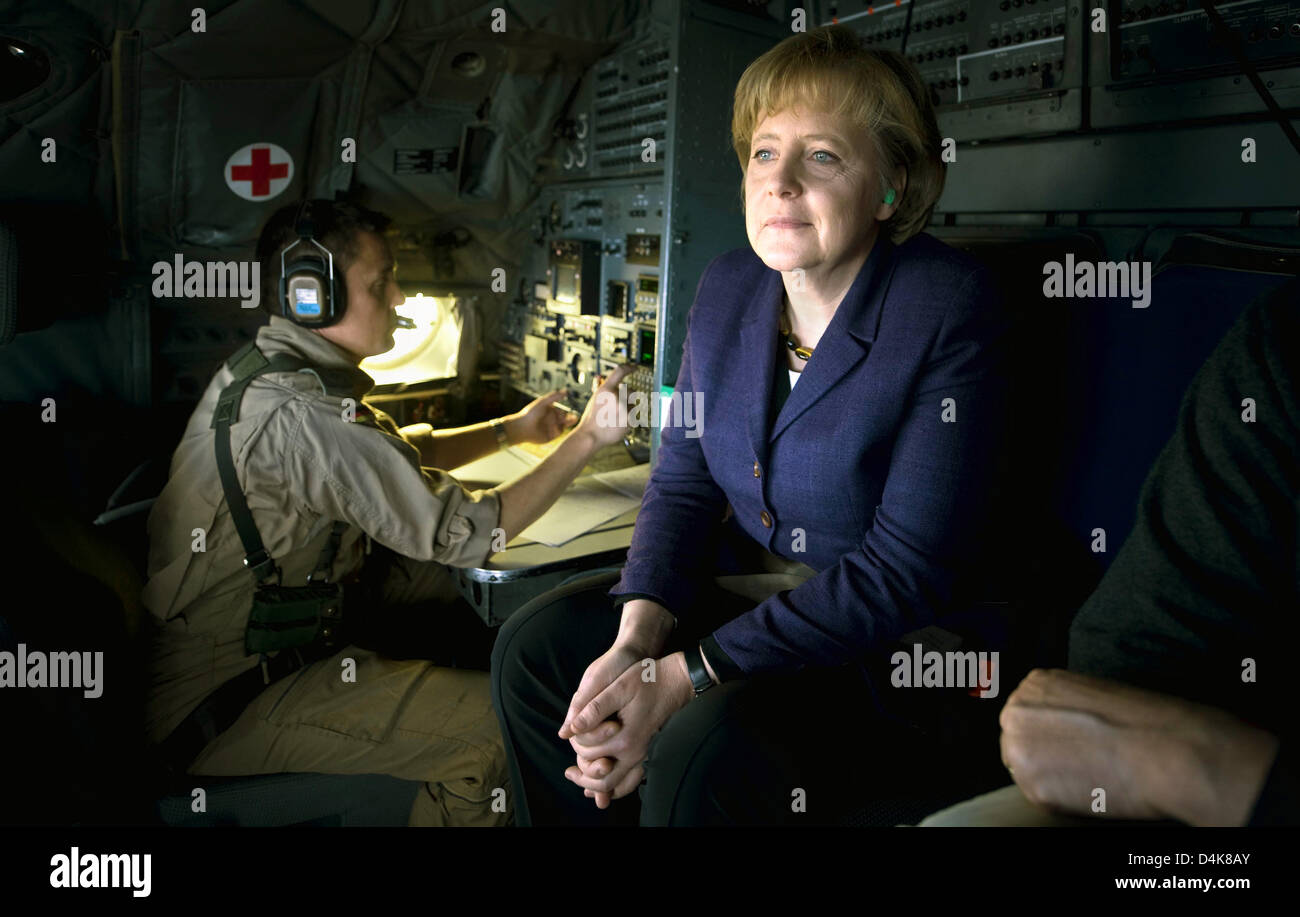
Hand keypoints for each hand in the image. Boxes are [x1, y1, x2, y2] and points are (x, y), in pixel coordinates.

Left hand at [504, 390, 576, 444]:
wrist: (522, 427)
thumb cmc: (531, 413)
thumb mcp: (543, 402)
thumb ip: (555, 396)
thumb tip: (566, 390)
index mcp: (550, 412)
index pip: (562, 412)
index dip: (565, 412)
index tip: (569, 410)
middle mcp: (552, 420)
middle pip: (565, 419)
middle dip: (569, 418)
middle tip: (574, 417)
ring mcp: (552, 428)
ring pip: (563, 426)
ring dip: (567, 423)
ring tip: (572, 420)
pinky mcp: (551, 436)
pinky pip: (559, 432)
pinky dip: (559, 429)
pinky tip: (556, 426)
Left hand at [561, 651, 693, 807]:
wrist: (679, 681)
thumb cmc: (649, 680)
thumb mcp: (620, 687)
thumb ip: (594, 708)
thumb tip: (570, 730)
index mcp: (624, 739)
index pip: (587, 752)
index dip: (576, 742)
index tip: (574, 732)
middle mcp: (635, 754)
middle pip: (600, 777)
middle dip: (582, 774)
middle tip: (569, 772)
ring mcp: (643, 756)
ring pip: (615, 785)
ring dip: (596, 786)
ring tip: (582, 783)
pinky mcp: (648, 753)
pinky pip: (630, 781)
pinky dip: (615, 787)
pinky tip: (604, 782)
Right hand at [574, 364, 634, 448]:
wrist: (591, 436)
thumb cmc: (592, 418)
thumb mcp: (594, 399)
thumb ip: (601, 388)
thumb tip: (602, 377)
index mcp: (605, 389)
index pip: (620, 371)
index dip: (629, 367)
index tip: (635, 367)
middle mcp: (615, 396)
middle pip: (631, 390)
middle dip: (627, 397)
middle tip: (618, 405)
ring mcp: (623, 408)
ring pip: (633, 403)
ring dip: (628, 408)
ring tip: (616, 416)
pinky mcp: (630, 419)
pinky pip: (635, 415)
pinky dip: (629, 418)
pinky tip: (618, 423)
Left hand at [1001, 669, 1278, 824]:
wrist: (1167, 748)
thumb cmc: (1143, 720)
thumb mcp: (1093, 693)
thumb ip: (1062, 706)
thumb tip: (1056, 729)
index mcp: (1033, 685)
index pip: (1024, 719)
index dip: (1050, 737)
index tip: (1072, 746)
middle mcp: (1015, 712)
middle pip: (1017, 744)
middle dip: (1043, 757)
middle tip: (1082, 765)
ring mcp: (1019, 748)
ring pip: (1026, 773)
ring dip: (1051, 779)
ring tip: (1092, 775)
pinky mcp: (1032, 786)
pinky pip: (1041, 799)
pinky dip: (1063, 801)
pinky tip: (1092, 788)